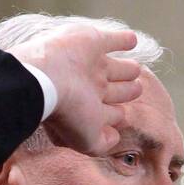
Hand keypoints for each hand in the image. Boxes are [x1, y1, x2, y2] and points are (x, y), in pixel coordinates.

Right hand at [11, 24, 142, 156]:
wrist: (47, 81)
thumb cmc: (67, 113)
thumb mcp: (86, 141)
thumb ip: (102, 144)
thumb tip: (115, 136)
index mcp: (90, 108)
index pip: (110, 113)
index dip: (117, 116)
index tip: (121, 116)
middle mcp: (92, 87)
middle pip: (117, 90)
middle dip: (127, 91)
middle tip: (136, 89)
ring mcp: (93, 64)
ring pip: (119, 68)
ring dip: (129, 69)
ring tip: (135, 69)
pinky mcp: (93, 41)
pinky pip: (114, 40)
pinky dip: (125, 40)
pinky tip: (132, 40)